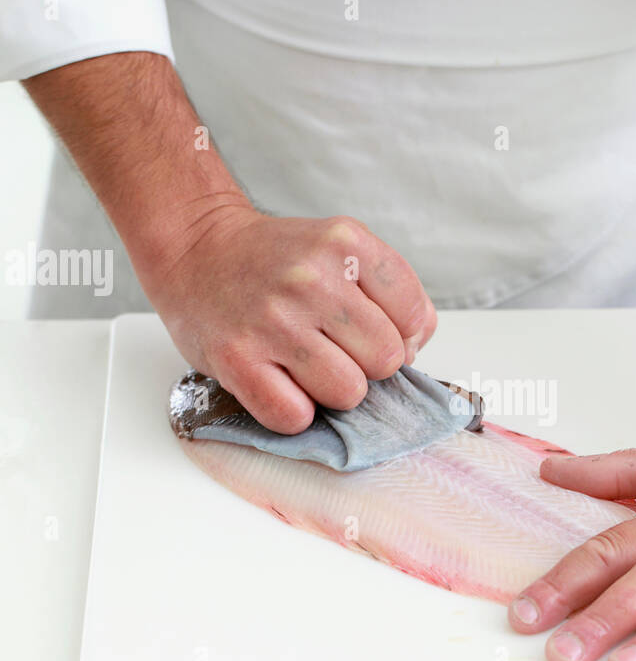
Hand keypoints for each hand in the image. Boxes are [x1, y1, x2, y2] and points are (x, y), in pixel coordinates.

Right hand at [147, 204, 436, 431]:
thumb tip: (413, 350)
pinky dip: (294, 412)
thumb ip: (389, 291)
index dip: (400, 336)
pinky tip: (279, 384)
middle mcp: (311, 278)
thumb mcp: (341, 249)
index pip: (414, 317)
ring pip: (348, 393)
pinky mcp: (238, 359)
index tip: (368, 333)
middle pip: (386, 361)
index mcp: (345, 244)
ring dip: (331, 391)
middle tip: (331, 349)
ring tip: (304, 366)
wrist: (196, 250)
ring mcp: (273, 320)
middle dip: (366, 365)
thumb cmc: (275, 261)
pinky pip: (295, 416)